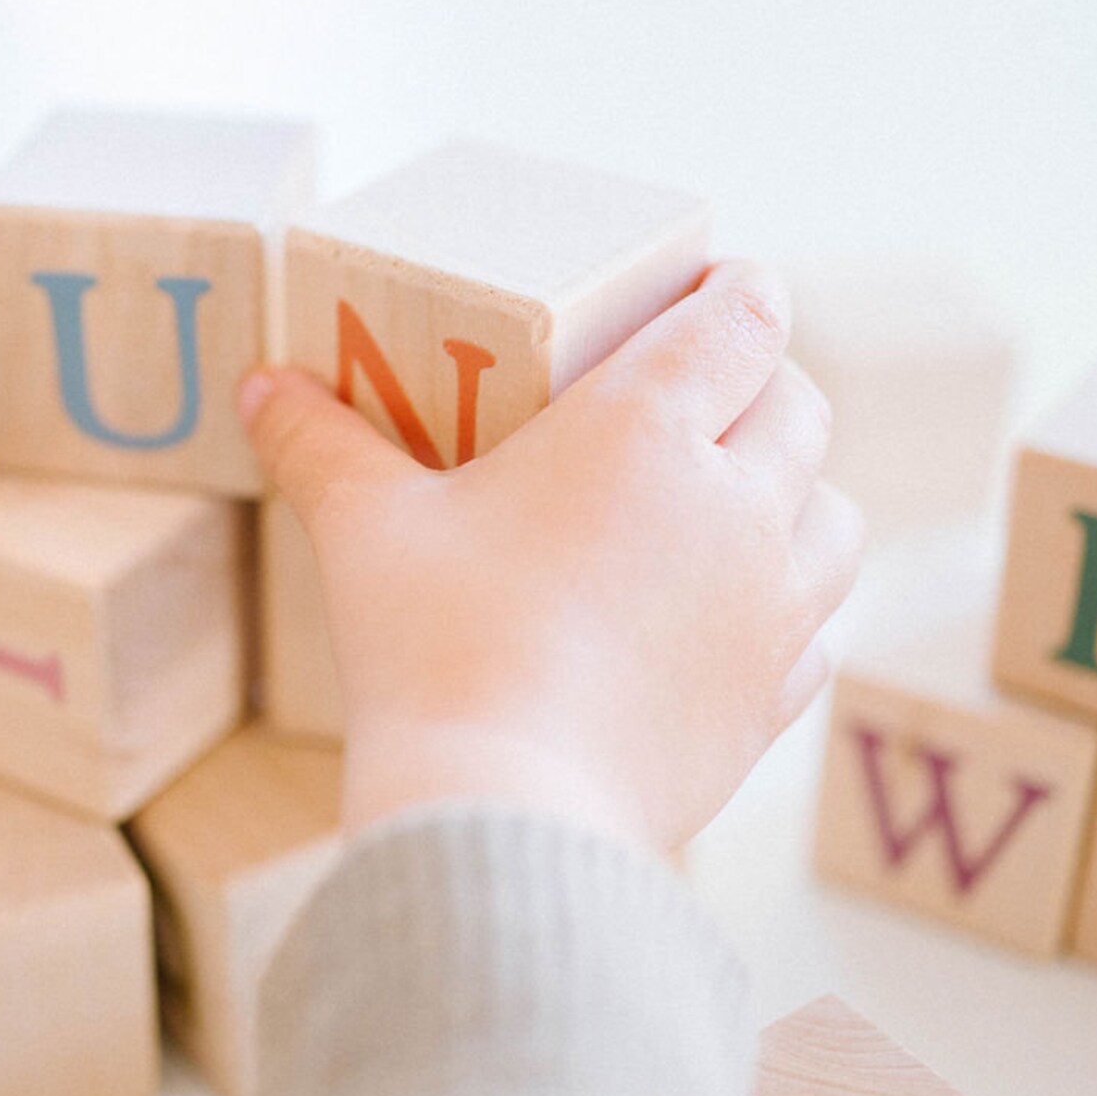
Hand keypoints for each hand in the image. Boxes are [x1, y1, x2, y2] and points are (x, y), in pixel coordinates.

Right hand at [241, 261, 862, 851]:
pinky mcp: (766, 698)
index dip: (741, 289)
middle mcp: (732, 506)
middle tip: (705, 391)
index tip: (721, 284)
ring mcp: (765, 607)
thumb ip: (315, 443)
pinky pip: (813, 626)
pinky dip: (787, 602)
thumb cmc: (433, 649)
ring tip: (734, 500)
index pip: (742, 320)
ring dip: (798, 489)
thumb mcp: (364, 528)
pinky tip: (725, 614)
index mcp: (643, 432)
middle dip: (765, 381)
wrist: (500, 811)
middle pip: (800, 406)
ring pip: (835, 514)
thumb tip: (261, 388)